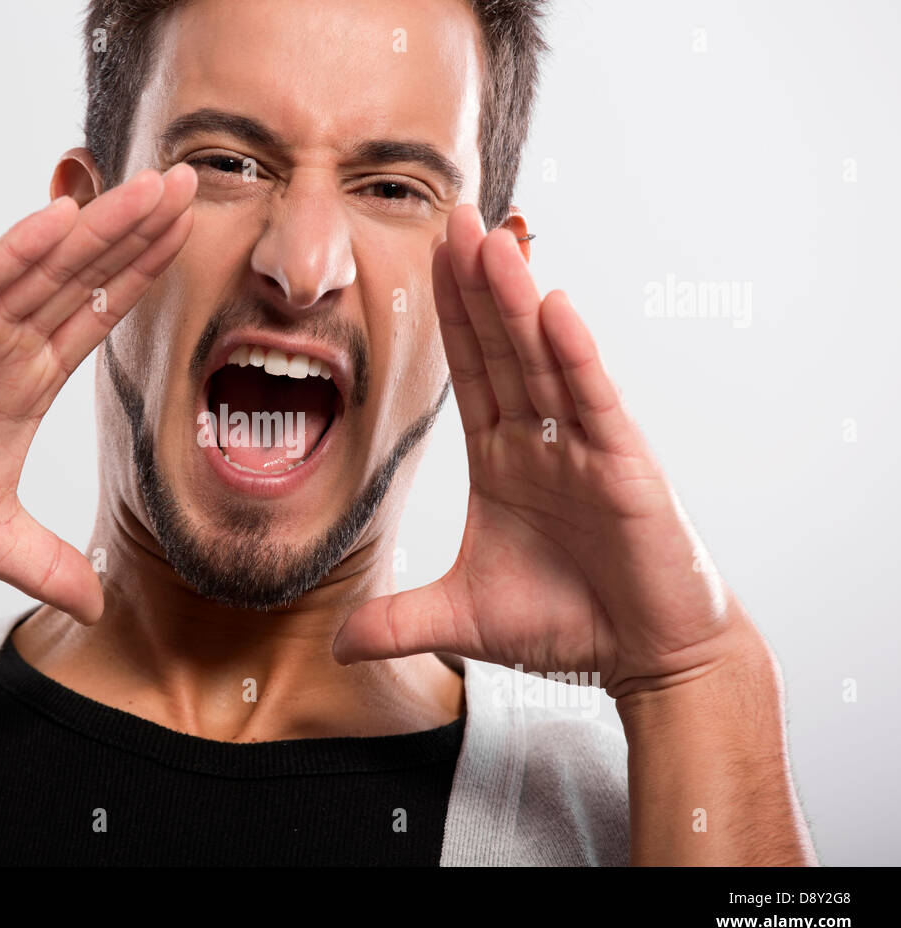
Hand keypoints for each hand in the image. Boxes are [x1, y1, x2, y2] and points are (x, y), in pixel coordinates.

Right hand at [0, 164, 196, 624]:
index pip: (102, 314)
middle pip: (89, 275)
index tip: (195, 237)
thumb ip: (48, 566)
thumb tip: (96, 608)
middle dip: (144, 230)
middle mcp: (7, 341)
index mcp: (28, 377)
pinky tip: (62, 218)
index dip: (148, 275)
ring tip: (154, 186)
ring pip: (47, 267)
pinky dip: (20, 250)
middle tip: (197, 181)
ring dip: (101, 226)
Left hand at [333, 204, 756, 696]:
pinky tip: (552, 309)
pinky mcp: (625, 469)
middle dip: (476, 284)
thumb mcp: (463, 620)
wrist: (646, 657)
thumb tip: (336, 644)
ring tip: (491, 239)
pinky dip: (574, 357)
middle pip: (502, 348)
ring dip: (516, 301)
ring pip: (543, 361)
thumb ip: (399, 621)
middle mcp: (543, 441)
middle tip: (451, 215)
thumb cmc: (568, 624)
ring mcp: (585, 449)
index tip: (425, 257)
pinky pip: (594, 403)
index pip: (470, 373)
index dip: (449, 317)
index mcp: (504, 459)